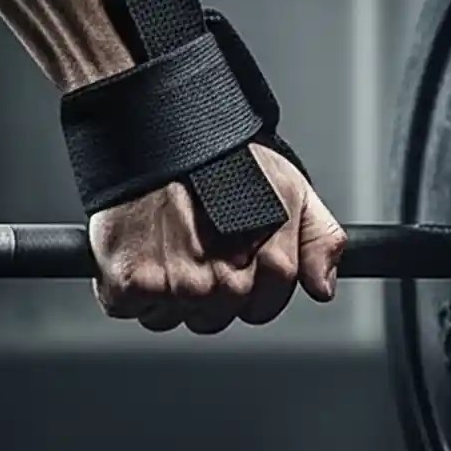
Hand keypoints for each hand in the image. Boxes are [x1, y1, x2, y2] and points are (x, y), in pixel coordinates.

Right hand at [86, 144, 346, 333]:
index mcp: (265, 263)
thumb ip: (318, 241)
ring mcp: (174, 286)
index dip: (250, 294)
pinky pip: (131, 310)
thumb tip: (323, 286)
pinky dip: (128, 289)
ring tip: (168, 244)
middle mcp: (222, 281)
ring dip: (167, 293)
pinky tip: (139, 249)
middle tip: (198, 246)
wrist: (158, 132)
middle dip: (209, 292)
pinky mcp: (128, 284)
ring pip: (173, 318)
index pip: (262, 309)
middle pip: (216, 318)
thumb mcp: (292, 190)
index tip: (236, 266)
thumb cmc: (224, 157)